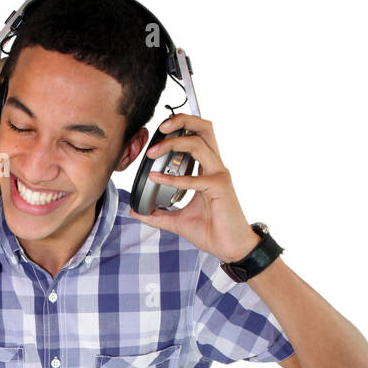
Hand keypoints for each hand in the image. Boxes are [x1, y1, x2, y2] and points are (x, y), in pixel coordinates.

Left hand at [129, 114, 255, 264]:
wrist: (230, 247)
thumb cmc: (212, 231)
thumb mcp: (177, 221)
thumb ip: (158, 215)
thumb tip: (137, 212)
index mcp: (206, 169)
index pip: (197, 135)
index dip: (180, 127)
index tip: (158, 133)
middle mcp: (214, 166)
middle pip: (204, 128)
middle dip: (182, 120)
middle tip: (161, 126)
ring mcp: (218, 175)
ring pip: (199, 143)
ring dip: (174, 143)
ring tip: (153, 152)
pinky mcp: (219, 187)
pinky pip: (194, 178)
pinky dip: (173, 178)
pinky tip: (156, 178)